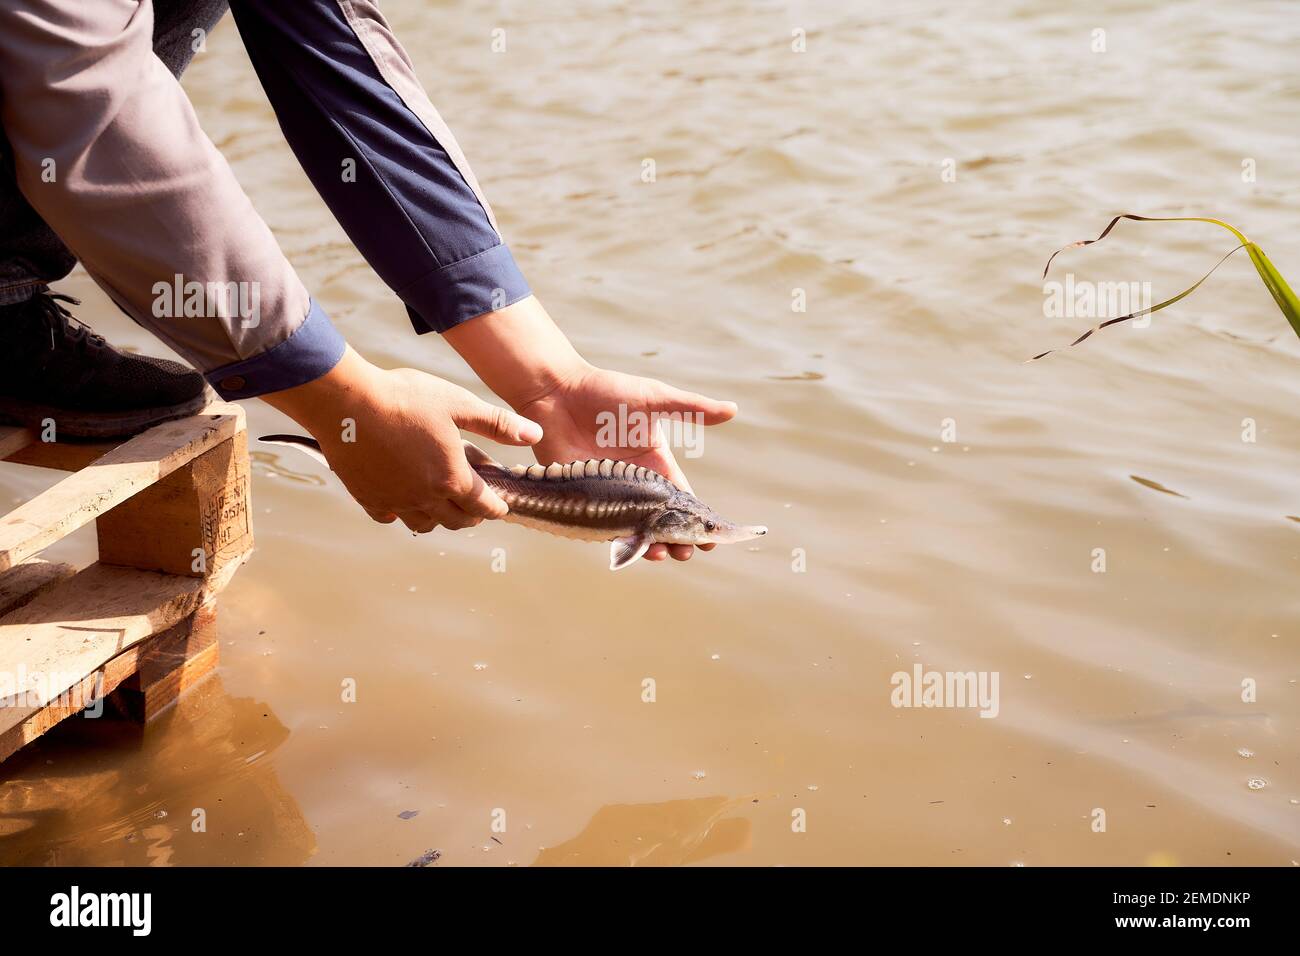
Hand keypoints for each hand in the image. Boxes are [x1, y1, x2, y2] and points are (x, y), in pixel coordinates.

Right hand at [263, 347, 540, 532]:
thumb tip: (535, 434)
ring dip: (438, 517)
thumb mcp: (460, 404)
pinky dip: (401, 513)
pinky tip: (402, 499)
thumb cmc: (406, 399)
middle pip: (456, 520)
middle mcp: (425, 498)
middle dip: (471, 515)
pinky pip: (390, 517)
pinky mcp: (368, 498)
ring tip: (441, 502)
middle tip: (475, 505)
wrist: (347, 403)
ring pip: (424, 524)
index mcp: (452, 478)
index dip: (497, 507)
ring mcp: (395, 501)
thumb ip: (498, 424)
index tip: (501, 507)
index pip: (484, 505)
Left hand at [517, 365, 736, 561]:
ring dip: (652, 544)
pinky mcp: (583, 498)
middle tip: (689, 552)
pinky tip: (632, 549)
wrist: (556, 392)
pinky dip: (620, 541)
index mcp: (654, 460)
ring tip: (664, 555)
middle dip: (678, 538)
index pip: (681, 495)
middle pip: (661, 519)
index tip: (713, 537)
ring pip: (636, 528)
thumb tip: (733, 409)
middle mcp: (634, 481)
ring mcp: (609, 492)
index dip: (697, 517)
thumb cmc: (605, 391)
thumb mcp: (653, 398)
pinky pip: (605, 526)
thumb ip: (691, 408)